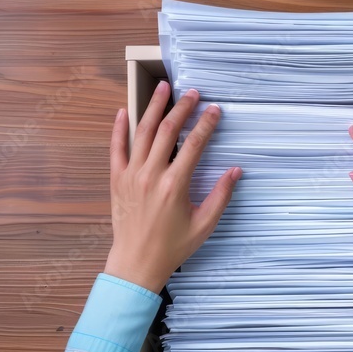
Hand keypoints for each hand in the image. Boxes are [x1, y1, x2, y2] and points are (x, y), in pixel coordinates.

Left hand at [105, 81, 241, 293]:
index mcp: (175, 185)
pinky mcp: (117, 180)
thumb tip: (235, 171)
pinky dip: (119, 128)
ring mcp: (131, 175)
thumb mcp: (204, 224)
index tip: (214, 110)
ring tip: (162, 89)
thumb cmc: (172, 247)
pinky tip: (124, 111)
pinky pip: (116, 148)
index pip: (194, 144)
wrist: (136, 263)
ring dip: (153, 108)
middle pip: (168, 131)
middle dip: (183, 108)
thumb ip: (221, 195)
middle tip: (193, 93)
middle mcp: (152, 175)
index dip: (206, 124)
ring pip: (143, 132)